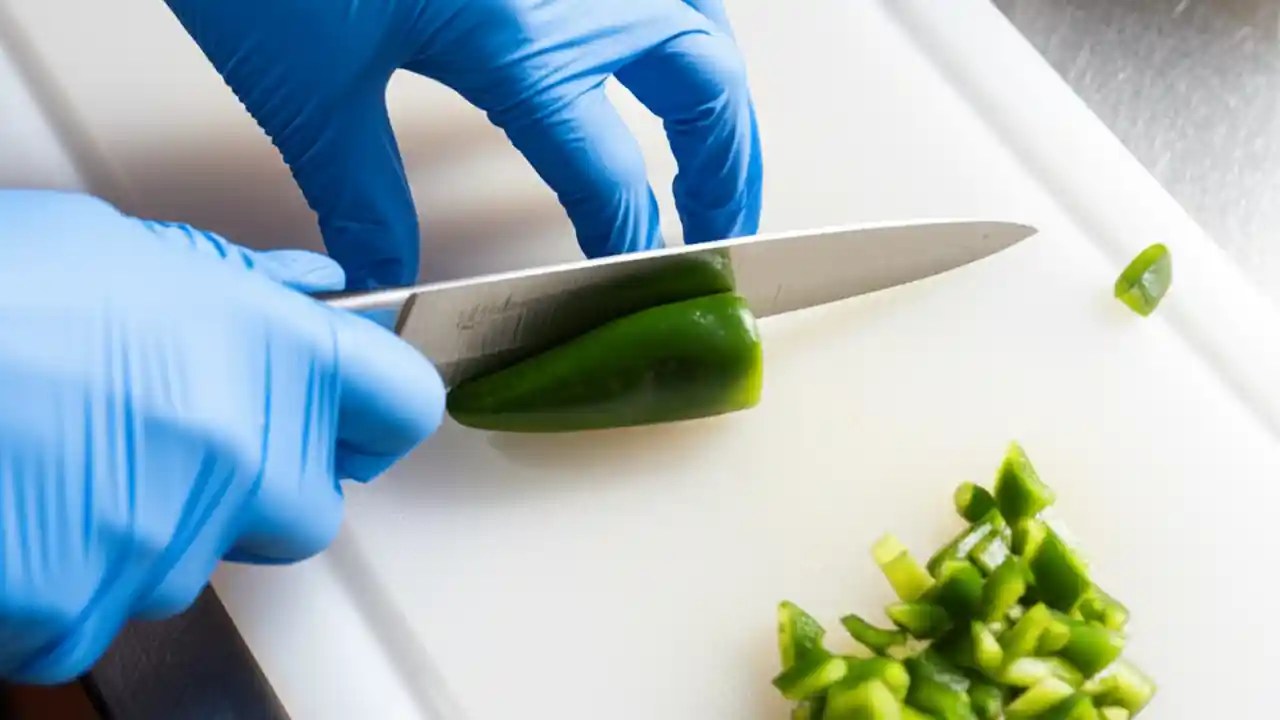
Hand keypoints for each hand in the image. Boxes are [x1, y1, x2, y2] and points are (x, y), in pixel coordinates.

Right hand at [0, 190, 443, 682]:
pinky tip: (29, 514)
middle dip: (258, 488)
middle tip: (170, 442)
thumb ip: (237, 284)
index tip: (353, 418)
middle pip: (308, 509)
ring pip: (199, 565)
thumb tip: (309, 292)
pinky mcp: (81, 606)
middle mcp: (237, 451)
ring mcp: (163, 538)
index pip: (400, 402)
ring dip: (150, 530)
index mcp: (266, 351)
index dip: (375, 412)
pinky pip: (104, 615)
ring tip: (65, 461)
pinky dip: (71, 584)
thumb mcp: (123, 250)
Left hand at [163, 0, 762, 289]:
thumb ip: (363, 195)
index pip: (613, 178)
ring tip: (711, 148)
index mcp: (528, 41)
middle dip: (723, 173)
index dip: (631, 243)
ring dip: (719, 95)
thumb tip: (384, 275)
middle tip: (719, 230)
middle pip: (706, 91)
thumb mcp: (310, 86)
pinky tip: (664, 48)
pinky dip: (683, 24)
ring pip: (704, 21)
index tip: (635, 280)